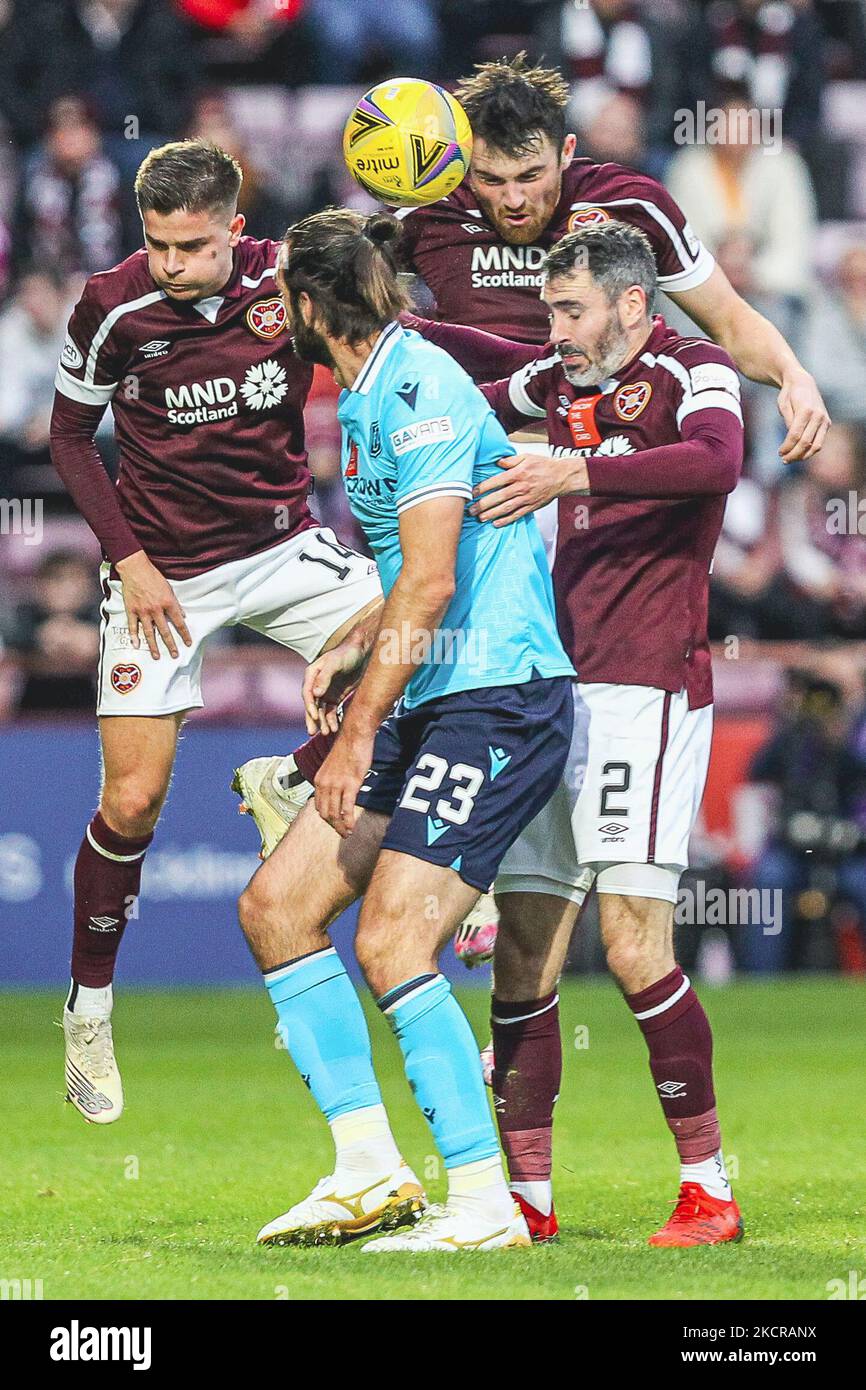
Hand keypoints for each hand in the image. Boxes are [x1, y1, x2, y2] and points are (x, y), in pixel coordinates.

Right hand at [116, 550, 191, 660]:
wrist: (135, 568)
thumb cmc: (153, 576)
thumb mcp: (169, 588)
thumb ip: (175, 603)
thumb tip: (182, 615)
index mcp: (168, 603)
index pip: (179, 623)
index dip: (184, 634)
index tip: (188, 643)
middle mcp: (156, 609)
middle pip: (165, 631)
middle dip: (171, 645)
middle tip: (174, 655)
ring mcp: (143, 611)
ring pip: (149, 632)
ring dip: (153, 646)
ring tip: (157, 656)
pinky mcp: (131, 610)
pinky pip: (133, 626)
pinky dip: (134, 636)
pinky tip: (137, 645)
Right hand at [302, 640, 365, 735]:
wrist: (362, 651)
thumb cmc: (347, 653)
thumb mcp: (335, 663)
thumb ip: (325, 677)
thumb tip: (316, 694)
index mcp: (312, 674)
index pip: (307, 693)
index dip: (310, 706)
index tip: (314, 717)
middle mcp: (316, 684)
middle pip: (312, 705)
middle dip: (312, 719)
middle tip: (313, 732)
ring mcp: (326, 692)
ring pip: (321, 711)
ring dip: (323, 722)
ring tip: (327, 733)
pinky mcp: (336, 697)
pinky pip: (331, 711)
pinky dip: (332, 720)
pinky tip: (335, 728)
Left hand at [314, 726, 375, 837]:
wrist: (354, 734)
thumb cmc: (347, 748)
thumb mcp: (334, 766)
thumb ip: (333, 779)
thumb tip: (338, 789)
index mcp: (319, 780)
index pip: (319, 806)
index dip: (326, 818)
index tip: (335, 824)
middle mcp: (324, 784)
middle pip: (325, 813)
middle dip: (333, 826)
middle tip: (342, 832)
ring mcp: (336, 785)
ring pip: (335, 814)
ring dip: (341, 826)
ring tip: (347, 832)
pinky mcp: (350, 784)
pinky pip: (346, 808)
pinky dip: (348, 821)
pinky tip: (352, 827)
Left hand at [470, 453, 585, 525]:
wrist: (562, 476)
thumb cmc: (544, 465)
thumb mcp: (526, 457)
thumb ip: (510, 460)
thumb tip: (496, 462)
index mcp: (517, 474)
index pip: (495, 482)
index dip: (481, 488)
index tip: (470, 493)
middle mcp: (520, 487)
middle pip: (498, 497)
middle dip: (482, 505)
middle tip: (470, 510)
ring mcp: (526, 498)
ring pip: (506, 508)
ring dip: (491, 514)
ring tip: (480, 518)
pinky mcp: (531, 506)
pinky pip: (517, 515)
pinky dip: (506, 520)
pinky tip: (496, 523)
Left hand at [778, 371, 829, 461]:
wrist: (803, 383)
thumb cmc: (789, 395)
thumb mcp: (783, 406)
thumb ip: (788, 422)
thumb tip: (790, 441)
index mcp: (806, 410)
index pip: (795, 435)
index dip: (787, 447)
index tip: (779, 453)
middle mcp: (818, 415)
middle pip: (806, 443)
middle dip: (794, 454)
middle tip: (784, 460)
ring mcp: (824, 419)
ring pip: (816, 445)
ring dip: (803, 455)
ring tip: (791, 459)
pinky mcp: (827, 423)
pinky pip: (819, 441)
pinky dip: (810, 450)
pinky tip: (800, 453)